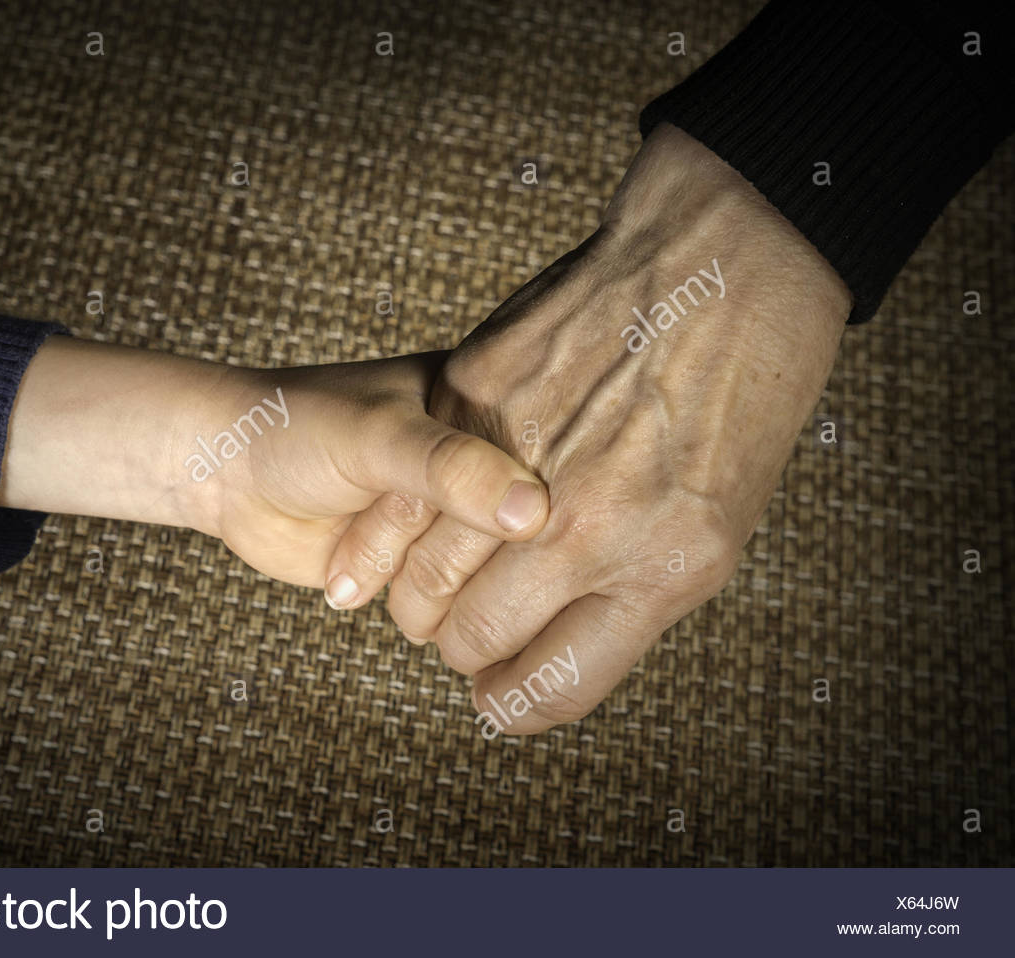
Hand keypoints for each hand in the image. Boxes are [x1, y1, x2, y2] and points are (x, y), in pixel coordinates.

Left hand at [0, 342, 548, 590]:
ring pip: (479, 581)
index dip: (492, 503)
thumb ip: (451, 469)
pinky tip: (353, 573)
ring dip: (411, 578)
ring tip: (354, 543)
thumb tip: (531, 511)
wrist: (225, 472)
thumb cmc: (295, 427)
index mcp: (485, 404)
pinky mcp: (424, 563)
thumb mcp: (377, 436)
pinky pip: (446, 607)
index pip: (537, 472)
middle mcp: (480, 463)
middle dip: (435, 545)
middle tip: (373, 514)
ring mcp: (453, 518)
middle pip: (509, 539)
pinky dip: (403, 604)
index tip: (434, 501)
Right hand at [338, 123, 851, 734]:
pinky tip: (418, 510)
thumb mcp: (718, 519)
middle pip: (475, 639)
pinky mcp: (471, 394)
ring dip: (417, 592)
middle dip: (461, 648)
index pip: (554, 686)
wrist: (723, 258)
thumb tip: (557, 633)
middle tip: (463, 626)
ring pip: (424, 576)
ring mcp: (523, 459)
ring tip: (434, 574)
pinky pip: (408, 488)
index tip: (497, 694)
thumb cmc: (739, 392)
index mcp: (664, 567)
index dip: (513, 703)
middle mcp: (587, 525)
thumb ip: (634, 588)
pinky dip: (401, 515)